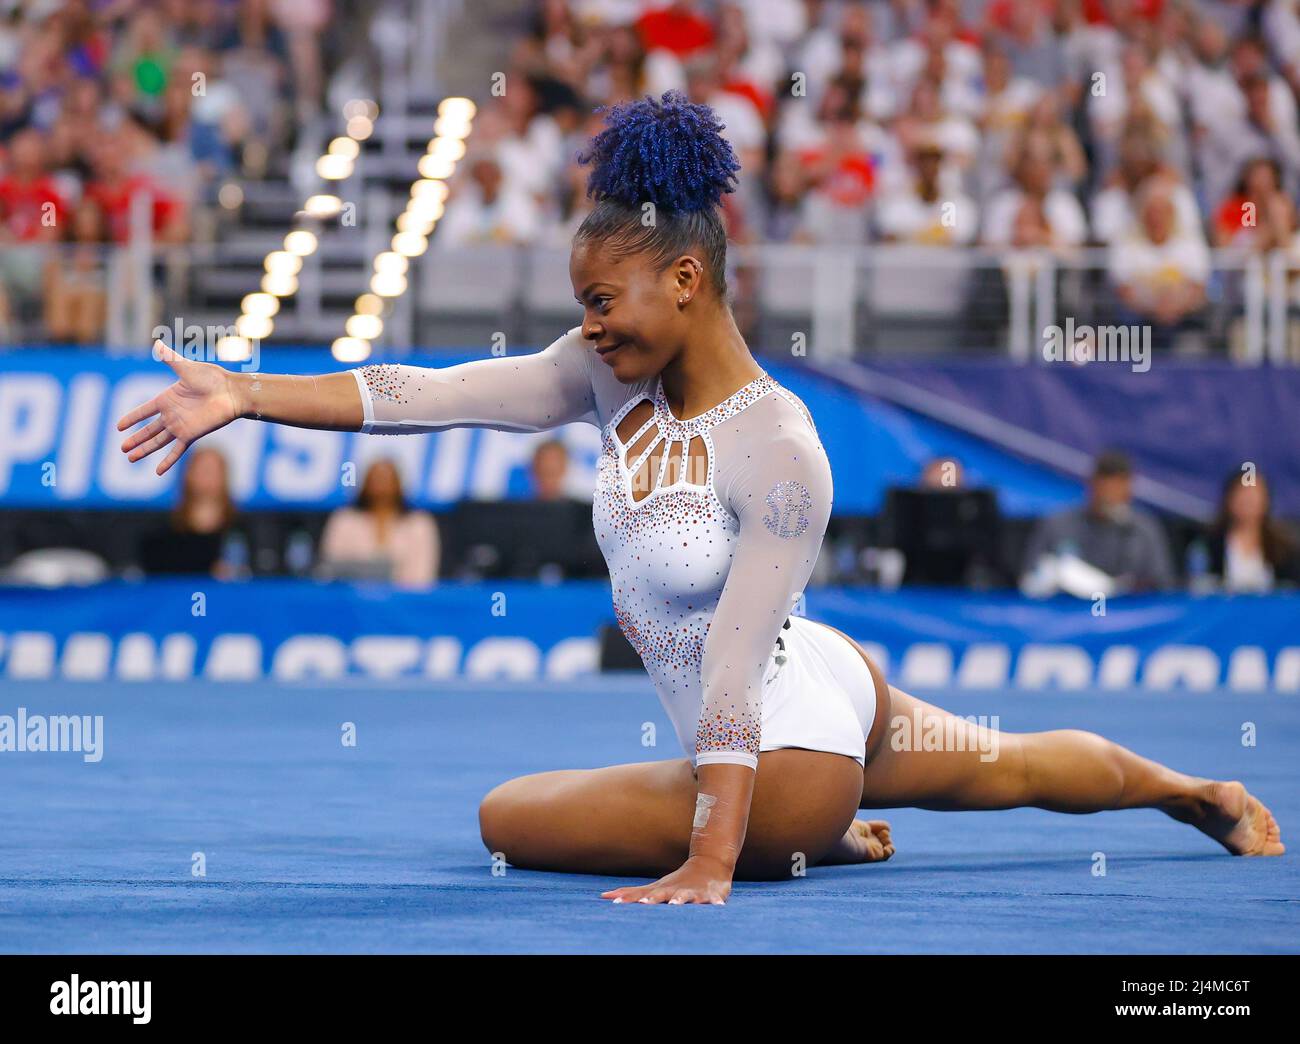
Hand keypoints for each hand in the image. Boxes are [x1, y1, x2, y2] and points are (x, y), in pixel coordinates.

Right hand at [117, 341, 242, 475]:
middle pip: (148, 430)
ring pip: (158, 441)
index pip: (144, 410)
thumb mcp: (186, 368)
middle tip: (122, 448)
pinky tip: (158, 472)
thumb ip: (170, 359)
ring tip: (130, 458)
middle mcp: (172, 415)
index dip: (131, 418)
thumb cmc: (212, 378)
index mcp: (167, 399)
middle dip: (135, 439)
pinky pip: (176, 450)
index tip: (118, 426)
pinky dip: (168, 461)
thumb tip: (157, 343)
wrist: (231, 392)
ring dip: (144, 450)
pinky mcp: (190, 434)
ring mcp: (180, 426)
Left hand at [600, 856, 732, 905]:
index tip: (615, 903)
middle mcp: (675, 890)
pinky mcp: (710, 895)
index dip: (629, 898)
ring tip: (676, 905)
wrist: (709, 864)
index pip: (642, 894)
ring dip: (681, 900)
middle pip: (662, 894)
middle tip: (645, 904)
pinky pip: (713, 900)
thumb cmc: (677, 881)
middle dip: (654, 899)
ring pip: (686, 896)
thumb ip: (631, 893)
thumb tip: (604, 896)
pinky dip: (715, 903)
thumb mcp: (654, 887)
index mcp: (661, 890)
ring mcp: (693, 892)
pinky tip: (717, 906)